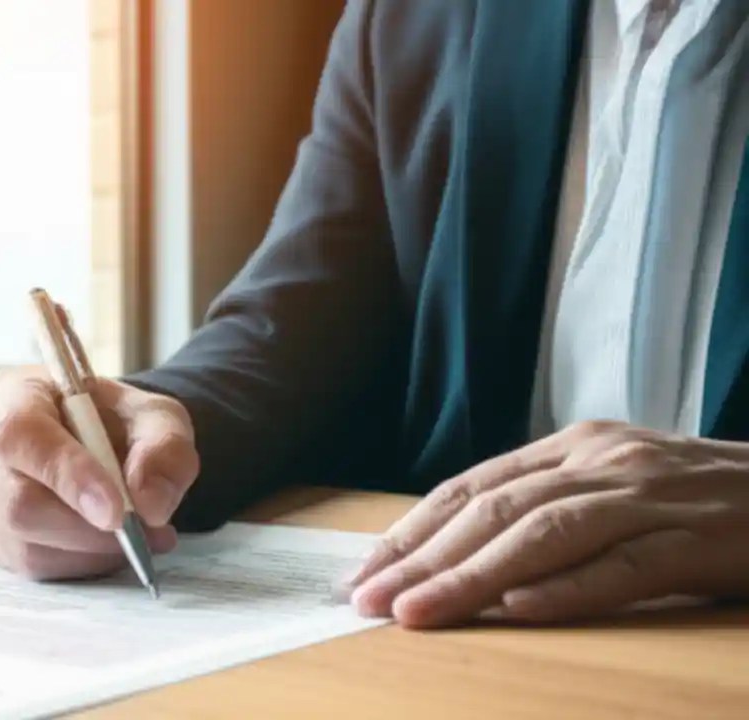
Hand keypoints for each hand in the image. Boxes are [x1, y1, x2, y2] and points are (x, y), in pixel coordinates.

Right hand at [0, 366, 198, 579]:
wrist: (97, 439)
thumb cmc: (116, 421)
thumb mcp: (155, 416)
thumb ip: (164, 449)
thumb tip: (150, 506)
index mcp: (10, 395)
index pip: (21, 435)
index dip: (66, 475)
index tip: (116, 511)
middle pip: (18, 502)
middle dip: (87, 528)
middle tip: (145, 532)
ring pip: (25, 544)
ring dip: (90, 551)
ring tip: (137, 537)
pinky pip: (30, 566)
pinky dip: (80, 564)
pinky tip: (108, 546)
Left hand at [347, 421, 748, 626]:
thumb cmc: (697, 499)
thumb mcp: (611, 486)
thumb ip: (544, 506)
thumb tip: (455, 554)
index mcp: (574, 447)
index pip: (471, 488)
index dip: (411, 532)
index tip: (362, 574)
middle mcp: (602, 462)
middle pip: (494, 510)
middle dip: (422, 558)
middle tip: (368, 601)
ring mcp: (652, 497)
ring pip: (544, 534)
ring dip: (471, 577)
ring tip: (418, 613)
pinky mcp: (700, 539)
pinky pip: (626, 566)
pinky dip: (568, 589)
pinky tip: (519, 610)